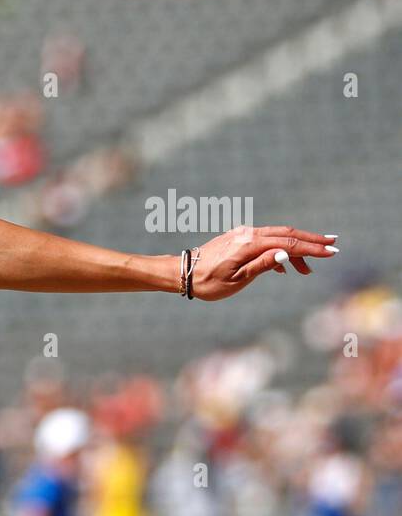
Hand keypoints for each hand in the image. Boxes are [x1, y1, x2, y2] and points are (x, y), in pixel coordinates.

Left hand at [190, 225, 337, 300]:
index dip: (311, 248)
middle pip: (287, 234)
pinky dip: (280, 250)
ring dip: (296, 248)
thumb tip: (285, 254)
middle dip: (311, 240)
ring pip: (278, 237)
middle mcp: (248, 234)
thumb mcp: (237, 279)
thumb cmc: (208, 281)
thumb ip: (262, 265)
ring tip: (309, 266)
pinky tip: (285, 267)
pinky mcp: (239, 238)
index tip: (331, 252)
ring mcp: (243, 234)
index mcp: (249, 244)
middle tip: (333, 244)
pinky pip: (266, 240)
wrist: (183, 273)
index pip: (288, 244)